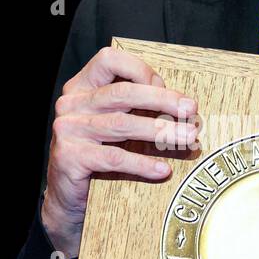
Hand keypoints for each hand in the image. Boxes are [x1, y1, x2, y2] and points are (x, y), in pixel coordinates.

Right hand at [40, 46, 198, 258]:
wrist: (69, 199)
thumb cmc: (98, 157)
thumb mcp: (113, 125)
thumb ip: (134, 108)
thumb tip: (179, 102)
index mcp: (81, 87)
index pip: (109, 60)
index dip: (141, 69)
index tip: (168, 87)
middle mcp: (71, 104)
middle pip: (122, 92)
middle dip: (162, 100)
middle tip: (191, 111)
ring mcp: (68, 130)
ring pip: (122, 124)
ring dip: (161, 130)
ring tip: (187, 138)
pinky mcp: (70, 157)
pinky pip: (114, 158)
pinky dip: (143, 164)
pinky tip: (163, 169)